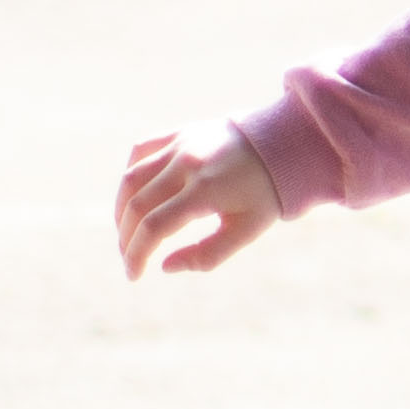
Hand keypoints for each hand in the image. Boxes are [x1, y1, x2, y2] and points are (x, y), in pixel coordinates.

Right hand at [117, 123, 282, 278]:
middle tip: (129, 259)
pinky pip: (141, 151)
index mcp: (206, 189)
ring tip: (127, 234)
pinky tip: (134, 197)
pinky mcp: (181, 132)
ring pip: (131, 178)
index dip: (137, 254)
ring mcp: (181, 143)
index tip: (134, 276)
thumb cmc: (269, 192)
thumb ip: (208, 253)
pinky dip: (131, 176)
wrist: (287, 145)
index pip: (155, 227)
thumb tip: (165, 267)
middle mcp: (187, 163)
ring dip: (121, 210)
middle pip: (136, 205)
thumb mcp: (248, 229)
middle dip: (126, 238)